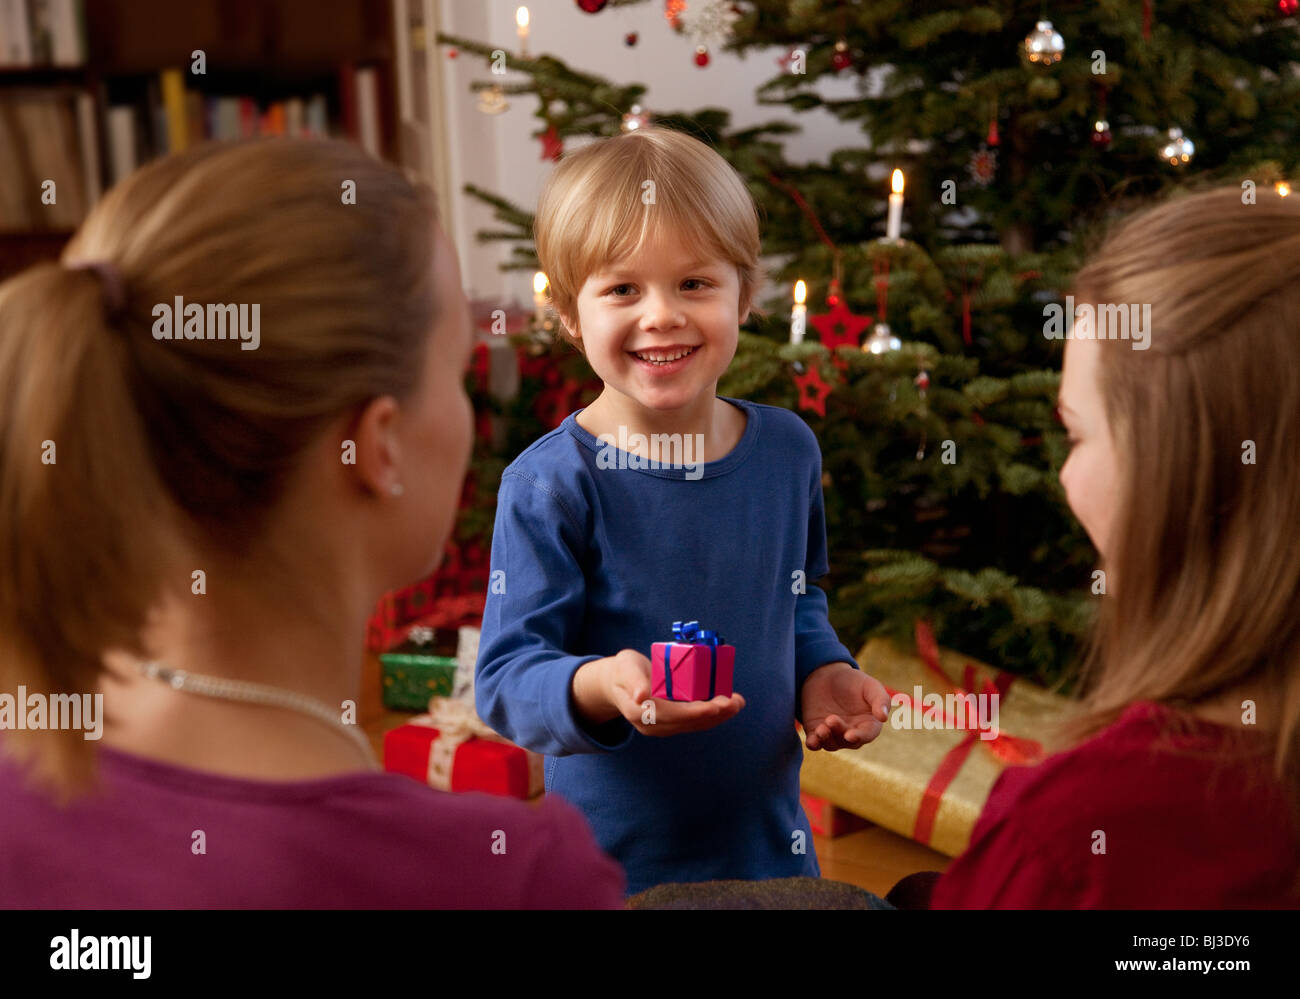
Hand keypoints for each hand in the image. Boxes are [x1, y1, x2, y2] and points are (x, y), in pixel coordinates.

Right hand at [578, 649, 744, 736]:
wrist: (615, 684)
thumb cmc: (623, 671)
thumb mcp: (625, 667)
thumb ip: (633, 679)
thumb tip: (641, 697)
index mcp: (641, 712)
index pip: (675, 715)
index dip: (698, 712)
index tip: (719, 705)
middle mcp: (652, 725)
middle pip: (689, 722)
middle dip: (716, 714)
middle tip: (738, 702)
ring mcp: (661, 727)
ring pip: (694, 725)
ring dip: (718, 717)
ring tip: (738, 704)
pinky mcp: (669, 724)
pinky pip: (692, 722)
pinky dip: (711, 716)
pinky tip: (726, 707)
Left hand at [801, 662, 890, 750]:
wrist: (827, 675)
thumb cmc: (854, 682)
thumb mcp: (870, 686)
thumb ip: (880, 699)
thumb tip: (883, 717)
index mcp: (869, 724)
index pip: (867, 735)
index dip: (860, 736)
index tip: (850, 735)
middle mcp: (852, 732)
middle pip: (848, 741)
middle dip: (839, 732)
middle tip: (831, 719)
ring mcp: (833, 734)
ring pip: (831, 744)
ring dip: (826, 740)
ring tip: (821, 729)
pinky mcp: (816, 731)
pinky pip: (815, 743)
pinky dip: (814, 744)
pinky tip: (812, 741)